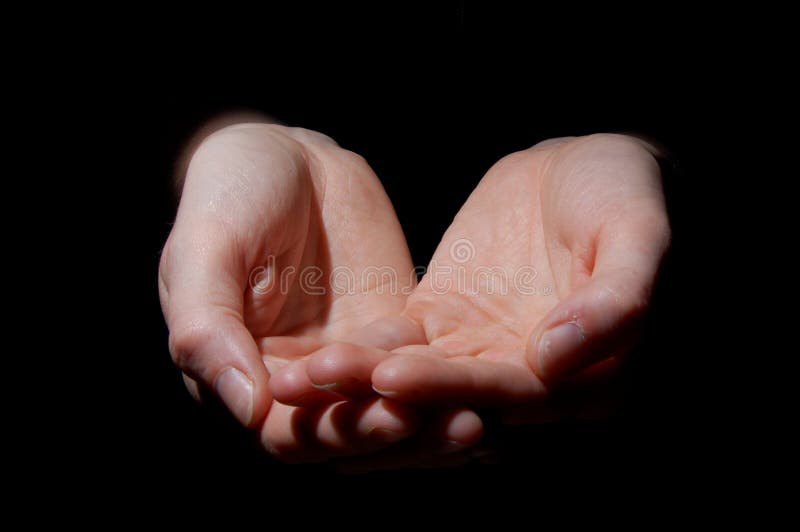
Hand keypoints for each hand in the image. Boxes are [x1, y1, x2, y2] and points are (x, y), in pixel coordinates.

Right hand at [158, 123, 481, 461]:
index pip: (289, 434)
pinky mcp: (389, 330)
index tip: (393, 418)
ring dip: (435, 417)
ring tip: (485, 413)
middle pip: (351, 432)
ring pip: (391, 406)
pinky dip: (451, 377)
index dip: (338, 433)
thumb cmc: (226, 196)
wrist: (284, 155)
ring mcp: (347, 357)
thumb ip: (207, 330)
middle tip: (462, 425)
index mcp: (242, 376)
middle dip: (404, 434)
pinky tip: (495, 382)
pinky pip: (421, 361)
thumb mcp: (203, 253)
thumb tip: (248, 410)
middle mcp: (297, 382)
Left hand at [273, 134, 669, 420]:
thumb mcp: (638, 236)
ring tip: (294, 380)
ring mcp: (481, 352)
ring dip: (356, 383)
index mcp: (586, 379)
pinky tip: (309, 358)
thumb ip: (614, 302)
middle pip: (450, 401)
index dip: (451, 389)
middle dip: (383, 400)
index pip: (511, 395)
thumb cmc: (630, 196)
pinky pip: (400, 341)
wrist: (592, 167)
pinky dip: (359, 351)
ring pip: (416, 378)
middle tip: (320, 391)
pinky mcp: (447, 322)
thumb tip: (554, 360)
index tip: (391, 379)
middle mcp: (528, 381)